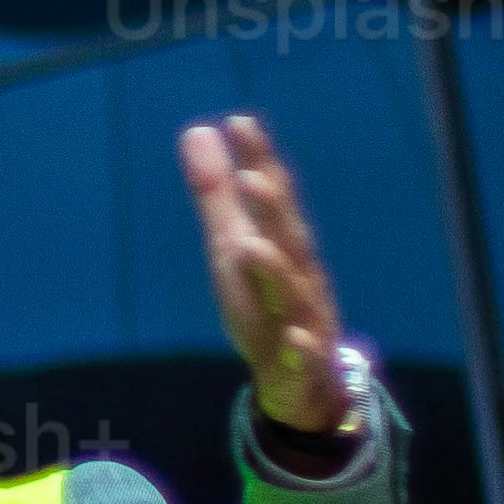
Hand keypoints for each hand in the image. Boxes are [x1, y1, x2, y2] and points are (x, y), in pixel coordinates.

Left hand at [184, 116, 351, 434]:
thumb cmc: (265, 303)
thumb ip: (216, 195)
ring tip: (251, 247)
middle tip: (250, 177)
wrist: (302, 381)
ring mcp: (305, 318)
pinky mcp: (303, 362)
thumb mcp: (233, 247)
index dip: (259, 160)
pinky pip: (304, 354)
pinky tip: (290, 335)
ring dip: (275, 270)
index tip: (240, 123)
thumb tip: (198, 130)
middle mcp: (298, 275)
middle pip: (287, 237)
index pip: (271, 197)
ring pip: (294, 293)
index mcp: (280, 244)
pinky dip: (299, 344)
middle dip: (272, 208)